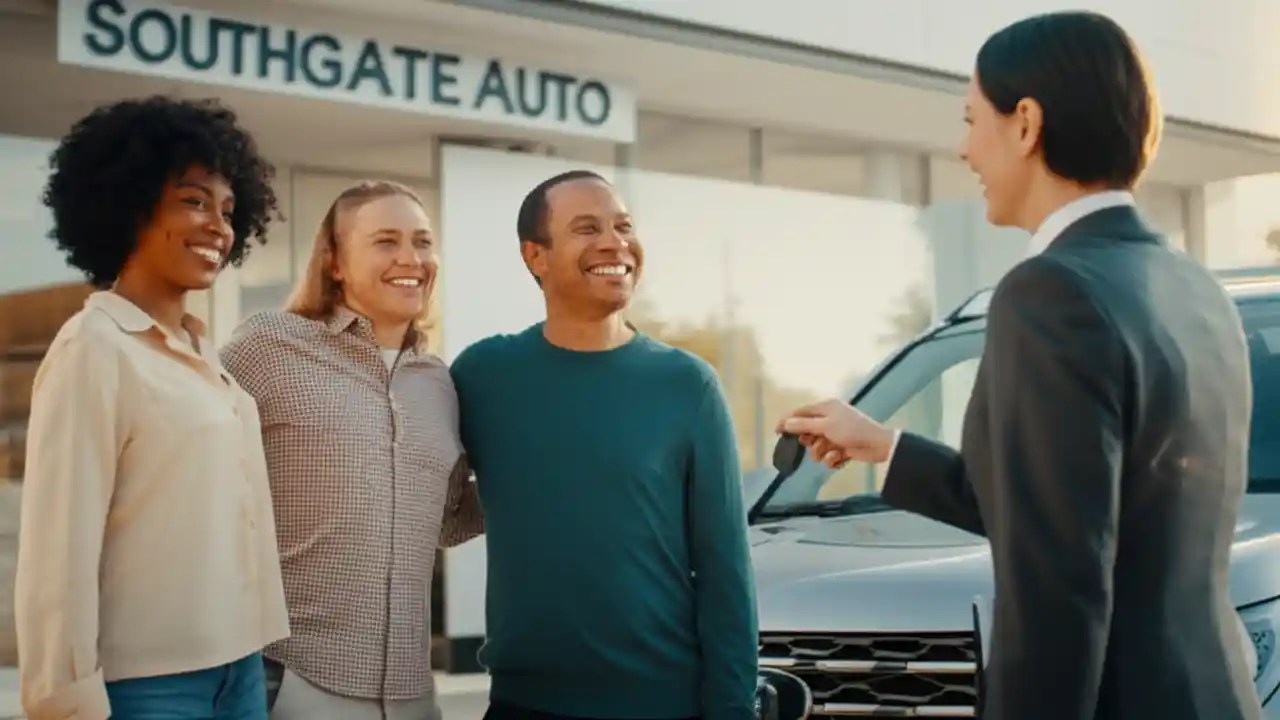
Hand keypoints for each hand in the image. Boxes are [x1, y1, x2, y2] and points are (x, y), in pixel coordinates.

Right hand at [777, 398, 895, 467]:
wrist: (878, 445)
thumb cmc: (852, 430)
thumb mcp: (825, 426)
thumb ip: (803, 425)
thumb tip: (785, 423)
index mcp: (826, 407)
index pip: (800, 412)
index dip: (788, 421)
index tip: (777, 432)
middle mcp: (830, 418)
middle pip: (807, 431)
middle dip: (809, 441)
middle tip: (810, 443)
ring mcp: (836, 434)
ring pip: (817, 447)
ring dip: (821, 452)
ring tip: (832, 452)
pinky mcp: (842, 448)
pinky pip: (828, 456)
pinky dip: (832, 459)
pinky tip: (841, 457)